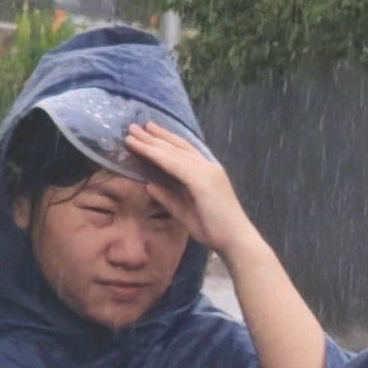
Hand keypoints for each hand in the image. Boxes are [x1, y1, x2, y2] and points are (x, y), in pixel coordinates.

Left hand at [123, 122, 256, 254]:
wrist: (236, 241)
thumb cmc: (214, 230)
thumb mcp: (185, 212)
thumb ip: (168, 198)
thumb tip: (149, 186)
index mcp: (207, 173)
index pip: (184, 151)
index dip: (165, 140)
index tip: (149, 131)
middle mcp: (208, 167)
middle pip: (177, 147)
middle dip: (154, 136)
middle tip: (133, 126)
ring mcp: (206, 171)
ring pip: (173, 152)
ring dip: (151, 142)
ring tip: (132, 133)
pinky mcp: (202, 180)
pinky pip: (174, 164)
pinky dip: (157, 155)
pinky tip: (142, 149)